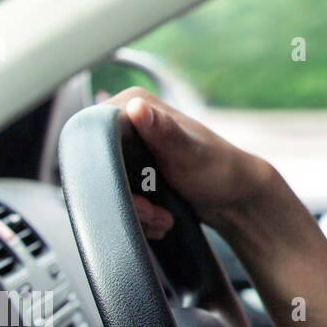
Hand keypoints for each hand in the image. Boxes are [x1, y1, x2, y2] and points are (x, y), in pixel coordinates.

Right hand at [99, 87, 272, 238]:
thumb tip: (136, 106)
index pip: (92, 135)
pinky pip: (117, 197)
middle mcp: (126, 122)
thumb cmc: (219, 170)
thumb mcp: (188, 152)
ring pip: (106, 187)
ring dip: (133, 212)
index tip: (138, 197)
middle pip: (96, 167)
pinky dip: (136, 216)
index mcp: (133, 104)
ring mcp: (128, 149)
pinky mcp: (131, 172)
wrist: (235, 197)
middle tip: (153, 213)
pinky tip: (159, 221)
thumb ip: (163, 131)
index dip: (105, 172)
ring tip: (162, 219)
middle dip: (124, 199)